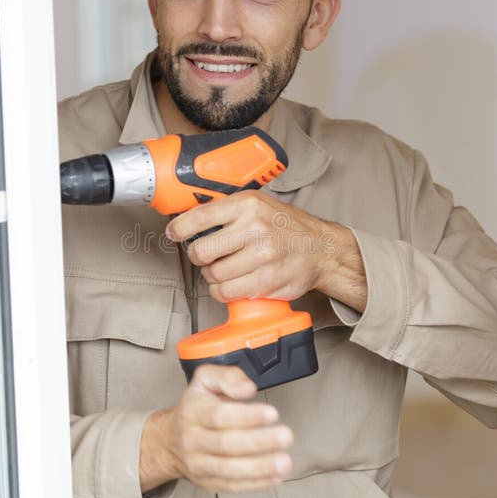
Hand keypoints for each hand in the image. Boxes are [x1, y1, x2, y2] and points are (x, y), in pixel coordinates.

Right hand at [141, 364, 293, 493]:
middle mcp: (193, 440)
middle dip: (259, 442)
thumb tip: (247, 388)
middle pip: (226, 444)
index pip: (219, 416)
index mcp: (193, 412)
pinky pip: (233, 486)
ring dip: (260, 467)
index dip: (247, 416)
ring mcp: (199, 464)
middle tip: (285, 436)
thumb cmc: (195, 408)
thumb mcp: (204, 380)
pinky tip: (276, 477)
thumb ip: (227, 377)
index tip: (272, 413)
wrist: (169, 441)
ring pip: (229, 469)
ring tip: (284, 462)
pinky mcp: (208, 482)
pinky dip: (257, 483)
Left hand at [165, 190, 367, 310]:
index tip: (174, 234)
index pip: (200, 217)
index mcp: (248, 205)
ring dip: (212, 277)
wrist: (322, 249)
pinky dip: (223, 292)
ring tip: (224, 269)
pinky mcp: (267, 280)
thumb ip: (227, 209)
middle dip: (199, 257)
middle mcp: (255, 228)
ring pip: (213, 275)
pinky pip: (227, 293)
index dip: (179, 229)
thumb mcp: (258, 204)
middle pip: (202, 251)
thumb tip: (189, 217)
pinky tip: (232, 284)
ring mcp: (262, 256)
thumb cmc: (286, 226)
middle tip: (208, 256)